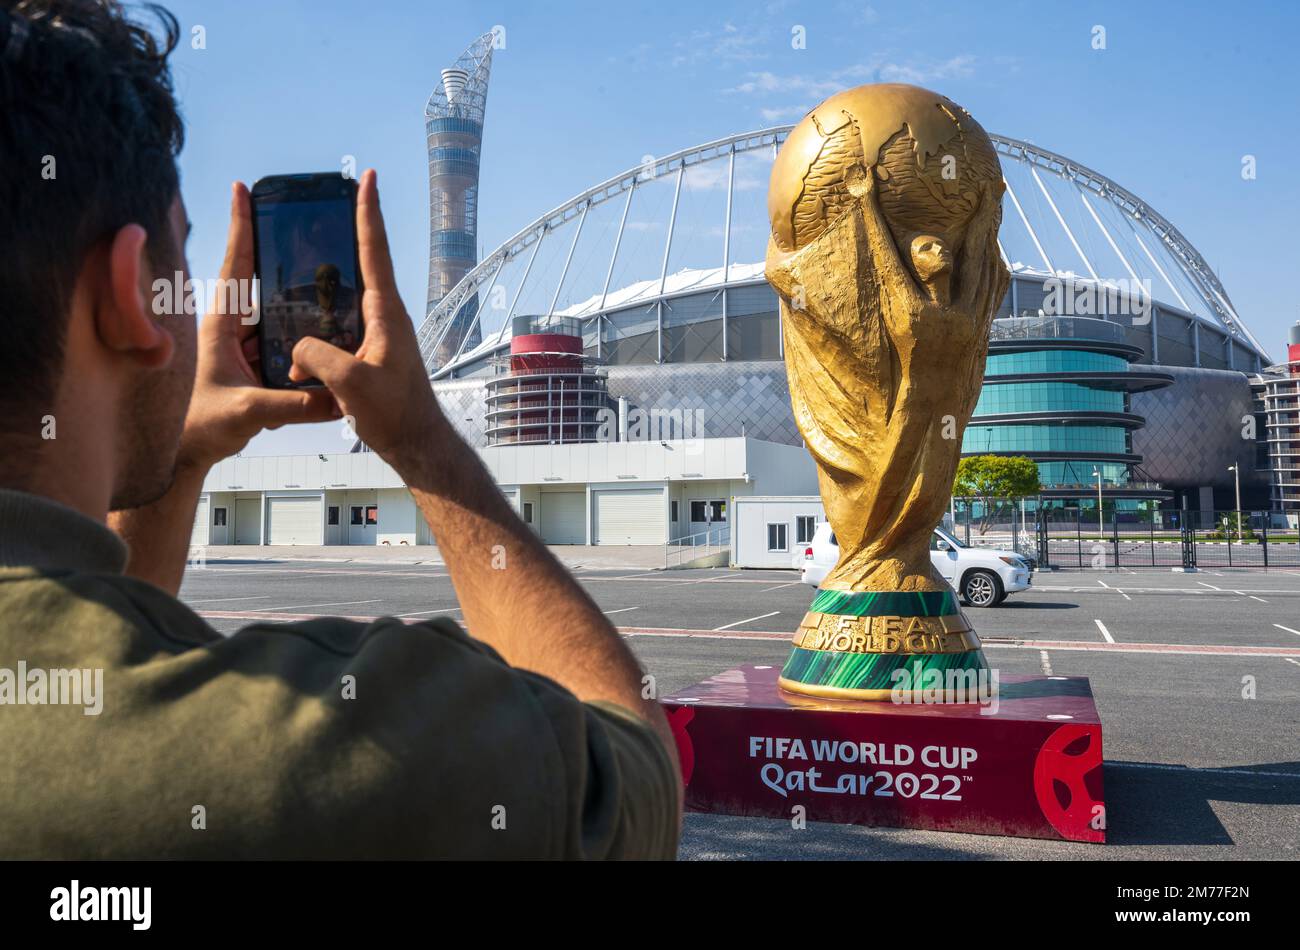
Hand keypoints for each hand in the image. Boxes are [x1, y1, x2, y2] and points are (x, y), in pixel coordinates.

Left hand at [177, 182, 337, 468]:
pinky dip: (300, 325)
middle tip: (299, 215)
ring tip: (323, 262)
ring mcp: (243, 342)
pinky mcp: (254, 360)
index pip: (234, 264)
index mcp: (222, 323)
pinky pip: (281, 333)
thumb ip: (293, 405)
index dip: (241, 226)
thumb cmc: (202, 425)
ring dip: (294, 288)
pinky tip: (324, 319)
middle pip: (257, 274)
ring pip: (274, 305)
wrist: (188, 450)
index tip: (244, 189)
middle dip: (275, 243)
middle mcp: (232, 325)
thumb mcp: (248, 411)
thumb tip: (337, 398)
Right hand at [288, 170, 445, 470]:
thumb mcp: (349, 382)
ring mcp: (379, 334)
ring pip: (347, 297)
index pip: (374, 251)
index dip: (368, 212)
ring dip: (327, 281)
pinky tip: (296, 331)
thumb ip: (316, 356)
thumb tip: (296, 348)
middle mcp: (386, 316)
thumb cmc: (393, 413)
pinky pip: (340, 325)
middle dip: (348, 231)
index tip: (367, 178)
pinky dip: (320, 321)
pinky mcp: (371, 352)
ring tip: (301, 259)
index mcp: (386, 313)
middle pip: (363, 262)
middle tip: (332, 201)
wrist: (415, 442)